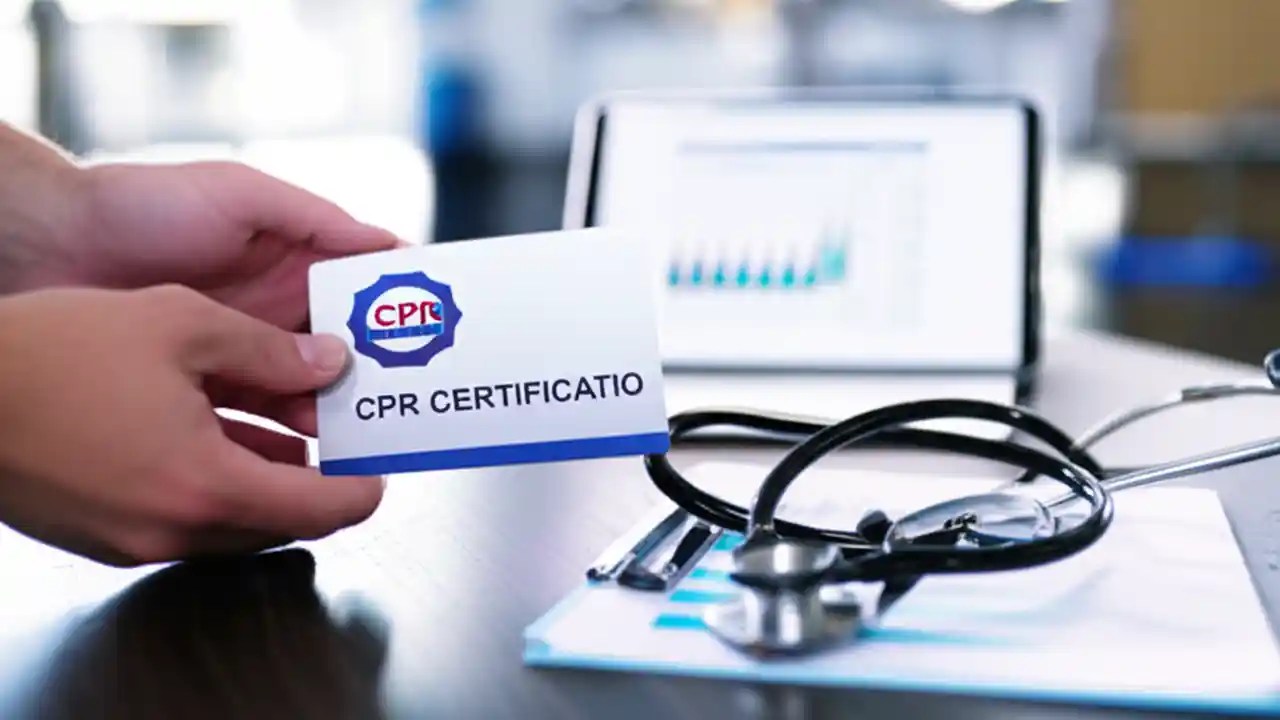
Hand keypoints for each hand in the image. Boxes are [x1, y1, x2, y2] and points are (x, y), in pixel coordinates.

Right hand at [0, 285, 383, 566]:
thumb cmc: (53, 353)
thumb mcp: (178, 324)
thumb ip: (268, 350)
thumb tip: (328, 362)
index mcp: (207, 484)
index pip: (322, 511)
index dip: (362, 490)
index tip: (379, 467)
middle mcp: (176, 529)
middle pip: (282, 523)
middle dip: (318, 480)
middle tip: (335, 431)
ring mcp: (135, 541)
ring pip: (235, 523)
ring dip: (267, 480)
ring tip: (285, 424)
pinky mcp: (103, 535)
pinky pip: (187, 519)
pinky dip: (217, 484)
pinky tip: (218, 434)